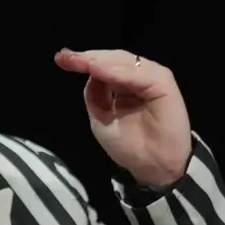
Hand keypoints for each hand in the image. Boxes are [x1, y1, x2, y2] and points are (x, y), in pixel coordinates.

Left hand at [54, 48, 191, 185]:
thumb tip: (89, 71)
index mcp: (123, 84)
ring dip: (101, 60)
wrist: (154, 167)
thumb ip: (95, 95)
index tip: (61, 58)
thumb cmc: (130, 146)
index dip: (83, 61)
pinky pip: (138, 74)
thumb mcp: (102, 119)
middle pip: (113, 59)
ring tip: (83, 62)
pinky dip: (118, 71)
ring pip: (125, 62)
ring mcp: (151, 78)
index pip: (103, 65)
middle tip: (67, 57)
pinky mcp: (163, 84)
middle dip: (88, 57)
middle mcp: (137, 77)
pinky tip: (99, 70)